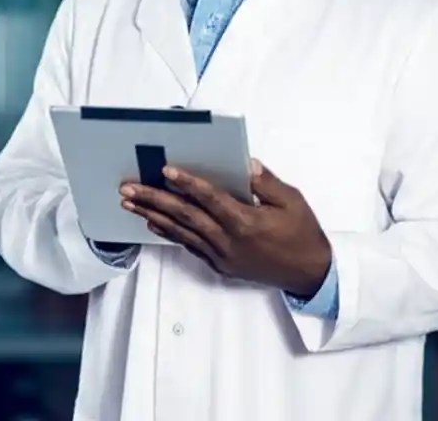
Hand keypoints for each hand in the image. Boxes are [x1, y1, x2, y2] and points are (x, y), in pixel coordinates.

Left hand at [119, 160, 331, 297]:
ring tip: (129, 204)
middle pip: (185, 216)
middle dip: (153, 200)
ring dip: (153, 216)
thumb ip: (266, 182)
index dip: (187, 183)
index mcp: (246, 222)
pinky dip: (170, 234)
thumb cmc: (303, 233)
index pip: (210, 198)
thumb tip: (246, 163)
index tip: (165, 170)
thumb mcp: (292, 202)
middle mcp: (229, 241)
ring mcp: (222, 256)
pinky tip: (154, 223)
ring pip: (182, 233)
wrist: (310, 274)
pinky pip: (190, 247)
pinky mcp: (221, 266)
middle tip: (128, 188)